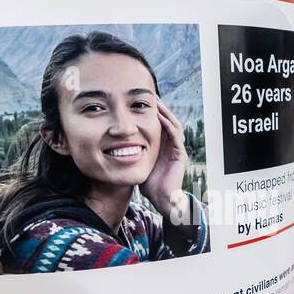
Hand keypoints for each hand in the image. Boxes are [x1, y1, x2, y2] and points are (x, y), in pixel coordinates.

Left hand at [140, 98, 189, 223]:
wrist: (162, 199)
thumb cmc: (148, 183)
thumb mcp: (137, 162)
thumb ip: (131, 152)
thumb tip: (112, 143)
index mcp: (162, 145)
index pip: (159, 123)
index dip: (152, 111)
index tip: (140, 100)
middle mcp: (171, 144)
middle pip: (167, 119)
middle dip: (159, 107)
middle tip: (148, 94)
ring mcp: (176, 148)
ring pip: (173, 123)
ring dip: (164, 112)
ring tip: (154, 101)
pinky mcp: (180, 154)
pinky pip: (175, 135)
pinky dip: (168, 124)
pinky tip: (159, 116)